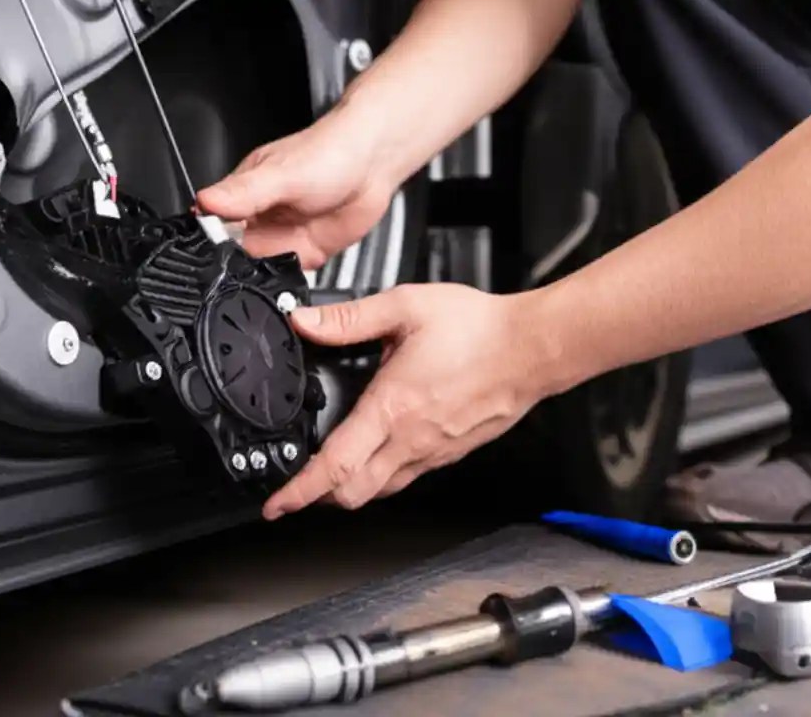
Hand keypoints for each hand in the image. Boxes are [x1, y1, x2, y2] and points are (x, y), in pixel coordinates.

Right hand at [196, 107, 396, 268]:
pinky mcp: (305, 252)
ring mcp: (282, 237)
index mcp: (241, 195)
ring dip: (261, 279)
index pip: (213, 228)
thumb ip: (244, 192)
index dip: (211, 246)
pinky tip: (290, 280)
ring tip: (271, 274)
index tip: (214, 260)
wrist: (375, 161)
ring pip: (259, 270)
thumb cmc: (329, 153)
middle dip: (236, 269)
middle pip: (233, 256)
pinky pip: (288, 277)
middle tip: (248, 270)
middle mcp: (258, 218)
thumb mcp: (280, 174)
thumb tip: (206, 201)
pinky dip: (288, 283)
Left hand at [263, 284, 555, 519]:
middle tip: (296, 489)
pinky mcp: (450, 452)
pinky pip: (407, 477)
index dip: (300, 491)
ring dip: (350, 489)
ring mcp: (433, 451)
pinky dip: (381, 475)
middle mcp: (411, 440)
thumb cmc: (480, 329)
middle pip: (353, 495)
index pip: (335, 466)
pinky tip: (376, 452)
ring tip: (330, 473)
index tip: (277, 504)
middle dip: (318, 499)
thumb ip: (350, 318)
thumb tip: (305, 322)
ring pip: (381, 491)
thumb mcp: (406, 306)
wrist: (533, 347)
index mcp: (393, 408)